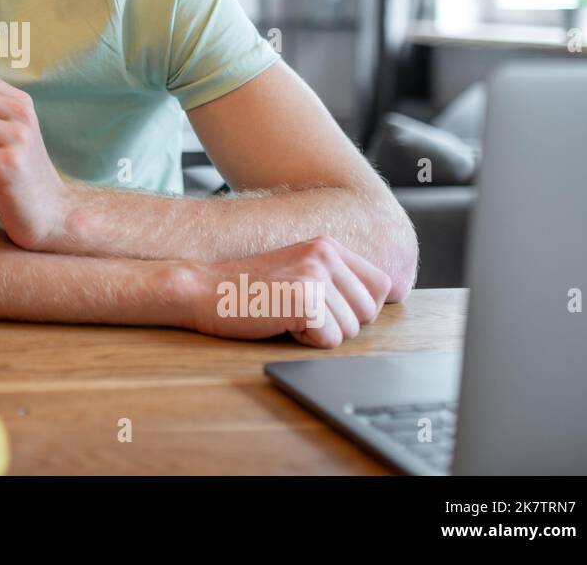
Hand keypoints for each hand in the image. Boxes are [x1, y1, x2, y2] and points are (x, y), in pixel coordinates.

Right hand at [179, 236, 392, 347]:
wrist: (201, 289)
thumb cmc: (246, 290)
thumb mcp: (297, 271)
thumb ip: (336, 279)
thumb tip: (385, 298)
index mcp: (327, 245)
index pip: (382, 286)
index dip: (359, 308)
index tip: (326, 309)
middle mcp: (325, 254)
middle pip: (368, 313)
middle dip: (338, 324)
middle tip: (297, 312)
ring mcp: (315, 274)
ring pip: (350, 330)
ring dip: (319, 334)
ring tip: (285, 314)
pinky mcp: (304, 298)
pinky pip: (329, 340)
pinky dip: (305, 341)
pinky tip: (279, 322)